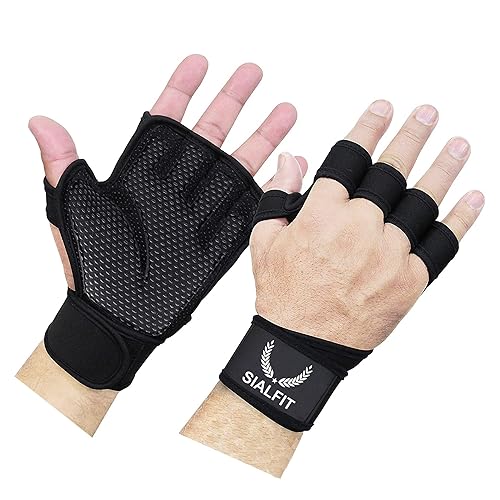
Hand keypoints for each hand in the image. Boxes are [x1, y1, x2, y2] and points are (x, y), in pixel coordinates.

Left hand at [28, 54, 306, 288]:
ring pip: (236, 162)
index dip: (182, 89)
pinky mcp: (219, 235)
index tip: (200, 62)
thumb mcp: (72, 212)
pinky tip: (285, 161)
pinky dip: (269, 183)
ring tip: (285, 109)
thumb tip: (40, 121)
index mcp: (142, 174)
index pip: (166, 121)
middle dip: (232, 99)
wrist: (119, 316)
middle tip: (253, 72)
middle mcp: (176, 186)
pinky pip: (248, 203)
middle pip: (210, 132)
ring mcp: (201, 209)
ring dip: (262, 136)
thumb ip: (64, 166)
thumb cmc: (92, 268)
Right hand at [251, 101, 483, 349]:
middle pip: (392, 170)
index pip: (350, 157)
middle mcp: (359, 227)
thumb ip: (279, 194)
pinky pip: (442, 244)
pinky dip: (461, 218)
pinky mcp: (410, 281)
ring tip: (458, 143)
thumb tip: (293, 158)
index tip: (383, 108)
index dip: (368, 127)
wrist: (302, 345)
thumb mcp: (265, 240)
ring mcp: (389, 254)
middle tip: (427, 114)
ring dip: (444, 167)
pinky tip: (474, 196)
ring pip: (423, 200)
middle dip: (412, 136)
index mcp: (322, 214)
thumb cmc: (283, 294)